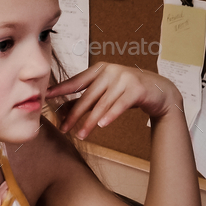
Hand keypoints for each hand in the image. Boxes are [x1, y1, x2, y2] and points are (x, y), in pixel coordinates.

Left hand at [46, 63, 181, 139]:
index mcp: (99, 69)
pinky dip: (110, 116)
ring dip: (90, 122)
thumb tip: (62, 111)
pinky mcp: (136, 89)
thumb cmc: (127, 92)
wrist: (159, 91)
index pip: (76, 81)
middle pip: (87, 96)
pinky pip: (120, 105)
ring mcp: (124, 78)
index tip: (46, 96)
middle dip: (74, 115)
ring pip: (102, 104)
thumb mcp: (105, 92)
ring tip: (81, 135)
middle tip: (64, 129)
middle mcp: (110, 71)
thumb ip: (86, 99)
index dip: (61, 89)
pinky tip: (101, 126)